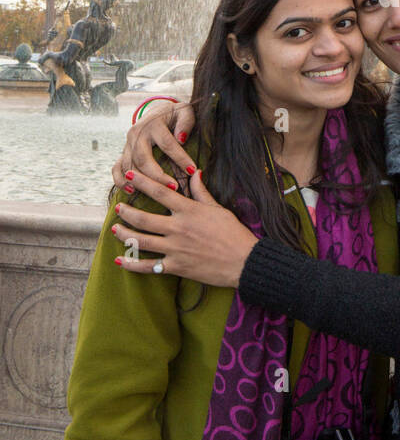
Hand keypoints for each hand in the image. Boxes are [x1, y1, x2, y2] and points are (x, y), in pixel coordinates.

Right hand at [111, 100, 196, 189]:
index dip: (180, 158)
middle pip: (143, 158)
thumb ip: (186, 122)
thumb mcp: (184, 112)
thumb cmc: (175, 115)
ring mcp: (127, 144)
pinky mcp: (123, 152)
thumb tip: (181, 138)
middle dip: (158, 175)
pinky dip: (121, 181)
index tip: (192, 171)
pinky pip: (117, 168)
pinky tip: (131, 191)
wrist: (157, 112)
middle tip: (174, 187)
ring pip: (130, 166)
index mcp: (154, 124)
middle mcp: (137, 134)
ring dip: (141, 181)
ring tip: (155, 194)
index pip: (167, 143)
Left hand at [111, 170, 256, 287]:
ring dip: (125, 235)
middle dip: (127, 212)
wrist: (244, 261)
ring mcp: (175, 249)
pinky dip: (132, 265)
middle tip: (117, 207)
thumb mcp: (218, 209)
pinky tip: (120, 261)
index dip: (142, 182)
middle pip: (144, 218)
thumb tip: (195, 172)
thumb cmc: (234, 233)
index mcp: (189, 211)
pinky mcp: (176, 267)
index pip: (160, 192)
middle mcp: (178, 228)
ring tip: (115, 229)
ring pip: (141, 241)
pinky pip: (149, 266)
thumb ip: (202, 192)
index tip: (129, 175)